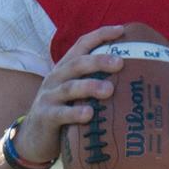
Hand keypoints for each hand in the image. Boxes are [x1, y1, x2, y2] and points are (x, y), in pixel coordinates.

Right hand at [14, 27, 129, 164]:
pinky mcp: (46, 117)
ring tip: (109, 90)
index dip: (100, 35)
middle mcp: (56, 78)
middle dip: (98, 61)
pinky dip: (74, 113)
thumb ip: (97, 83)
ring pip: (70, 88)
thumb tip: (134, 80)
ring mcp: (49, 97)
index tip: (121, 31)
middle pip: (77, 64)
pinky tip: (89, 114)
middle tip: (120, 63)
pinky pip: (61, 114)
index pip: (82, 45)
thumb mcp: (77, 93)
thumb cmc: (65, 112)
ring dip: (89, 86)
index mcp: (66, 69)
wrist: (34, 137)